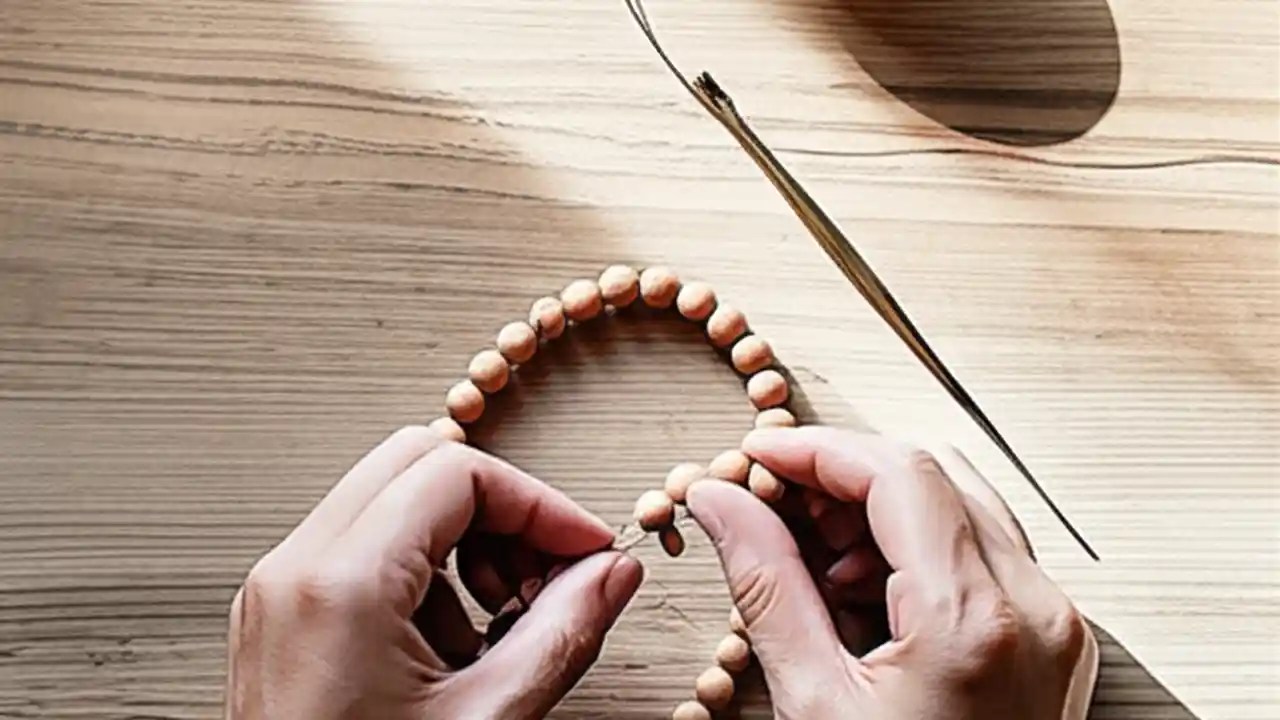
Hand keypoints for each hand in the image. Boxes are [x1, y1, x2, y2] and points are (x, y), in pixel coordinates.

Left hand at [224, 426, 642, 719]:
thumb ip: (562, 632)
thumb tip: (610, 573)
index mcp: (340, 585)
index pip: (457, 473)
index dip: (540, 503)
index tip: (585, 547)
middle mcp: (295, 570)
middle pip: (418, 463)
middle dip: (501, 508)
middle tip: (546, 571)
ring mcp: (280, 589)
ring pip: (389, 495)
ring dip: (464, 538)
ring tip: (501, 616)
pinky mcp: (282, 613)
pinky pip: (363, 545)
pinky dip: (425, 569)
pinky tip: (453, 644)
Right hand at [686, 427, 1097, 719]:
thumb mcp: (814, 704)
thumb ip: (767, 586)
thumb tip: (725, 506)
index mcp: (974, 621)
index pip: (895, 474)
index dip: (815, 449)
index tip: (759, 454)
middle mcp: (1034, 610)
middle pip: (931, 477)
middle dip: (842, 477)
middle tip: (774, 502)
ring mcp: (1053, 626)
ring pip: (962, 506)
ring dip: (880, 511)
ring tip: (816, 558)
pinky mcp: (1051, 642)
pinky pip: (984, 553)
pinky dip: (918, 549)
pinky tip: (866, 590)